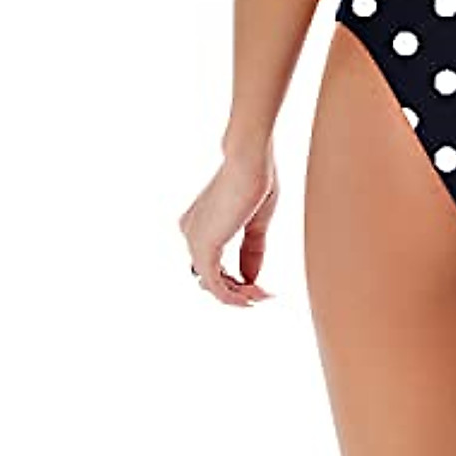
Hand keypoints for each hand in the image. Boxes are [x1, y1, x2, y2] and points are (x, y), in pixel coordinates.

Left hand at [179, 151, 277, 306]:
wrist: (250, 158)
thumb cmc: (256, 177)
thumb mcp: (256, 222)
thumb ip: (251, 251)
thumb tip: (250, 280)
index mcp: (201, 223)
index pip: (214, 263)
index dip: (236, 279)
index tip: (261, 285)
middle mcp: (191, 233)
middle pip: (212, 277)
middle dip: (238, 291)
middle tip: (264, 295)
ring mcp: (194, 241)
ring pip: (213, 284)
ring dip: (239, 296)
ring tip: (263, 296)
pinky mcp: (203, 247)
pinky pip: (216, 284)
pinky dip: (234, 295)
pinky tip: (254, 295)